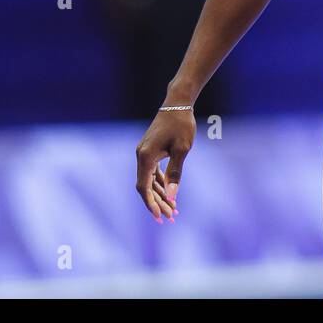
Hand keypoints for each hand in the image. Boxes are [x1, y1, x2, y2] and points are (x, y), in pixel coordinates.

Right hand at [135, 106, 195, 223]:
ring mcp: (144, 153)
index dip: (151, 204)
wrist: (177, 104)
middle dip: (158, 203)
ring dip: (159, 195)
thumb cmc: (182, 125)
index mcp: (145, 156)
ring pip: (148, 180)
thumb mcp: (182, 150)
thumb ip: (175, 174)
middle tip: (172, 217)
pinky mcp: (149, 151)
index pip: (143, 187)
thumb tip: (171, 197)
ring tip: (173, 210)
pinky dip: (160, 184)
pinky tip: (169, 194)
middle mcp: (141, 155)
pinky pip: (152, 172)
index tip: (160, 217)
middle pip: (145, 186)